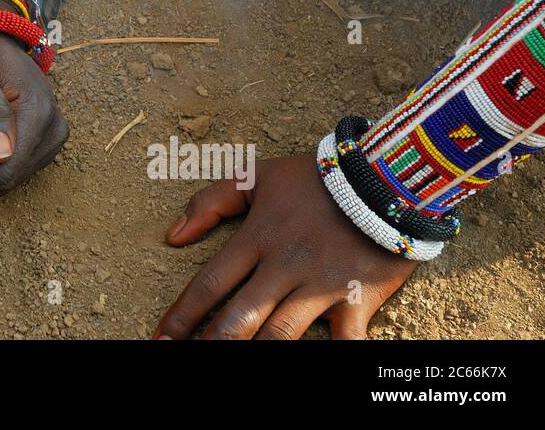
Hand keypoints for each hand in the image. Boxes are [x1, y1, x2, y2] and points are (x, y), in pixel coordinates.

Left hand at [156, 153, 415, 338]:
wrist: (383, 176)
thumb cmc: (314, 178)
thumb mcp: (255, 176)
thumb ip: (210, 201)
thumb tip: (172, 235)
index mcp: (256, 238)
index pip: (209, 284)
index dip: (182, 314)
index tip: (161, 336)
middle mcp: (284, 266)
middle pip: (239, 317)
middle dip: (212, 342)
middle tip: (186, 358)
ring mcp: (320, 286)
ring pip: (280, 334)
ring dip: (255, 354)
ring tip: (232, 368)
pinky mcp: (356, 299)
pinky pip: (345, 340)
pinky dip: (333, 355)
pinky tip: (316, 364)